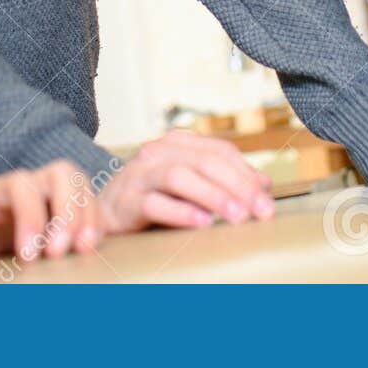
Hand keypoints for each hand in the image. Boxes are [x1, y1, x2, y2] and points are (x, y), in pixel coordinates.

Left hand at [0, 160, 102, 265]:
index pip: (21, 186)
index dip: (31, 216)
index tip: (29, 255)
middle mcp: (21, 189)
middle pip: (61, 173)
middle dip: (69, 211)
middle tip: (62, 252)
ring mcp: (42, 199)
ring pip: (79, 184)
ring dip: (87, 216)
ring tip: (83, 251)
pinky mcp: (56, 215)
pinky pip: (87, 205)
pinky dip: (95, 223)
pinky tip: (90, 249)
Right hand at [101, 129, 275, 232]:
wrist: (100, 214)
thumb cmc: (150, 198)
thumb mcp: (188, 185)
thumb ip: (221, 180)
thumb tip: (263, 185)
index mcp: (177, 144)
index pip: (220, 151)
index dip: (247, 173)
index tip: (267, 198)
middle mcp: (158, 153)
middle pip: (205, 161)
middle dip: (238, 186)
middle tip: (261, 211)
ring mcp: (140, 175)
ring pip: (181, 176)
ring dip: (213, 196)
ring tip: (237, 216)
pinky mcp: (126, 201)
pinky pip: (155, 203)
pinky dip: (181, 212)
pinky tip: (202, 223)